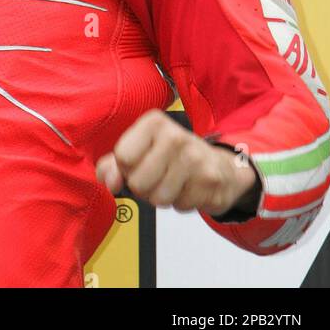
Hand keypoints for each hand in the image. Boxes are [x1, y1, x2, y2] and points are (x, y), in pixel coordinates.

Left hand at [95, 110, 259, 216]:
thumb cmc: (172, 157)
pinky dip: (180, 203)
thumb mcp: (139, 151)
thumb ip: (113, 165)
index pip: (123, 157)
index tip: (138, 162)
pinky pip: (180, 206)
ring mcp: (195, 158)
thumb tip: (109, 181)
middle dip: (143, 188)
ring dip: (161, 197)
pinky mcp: (210, 181)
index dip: (126, 168)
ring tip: (173, 182)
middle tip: (157, 176)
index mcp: (154, 123)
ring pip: (158, 198)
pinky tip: (188, 188)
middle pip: (138, 182)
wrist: (220, 166)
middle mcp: (175, 136)